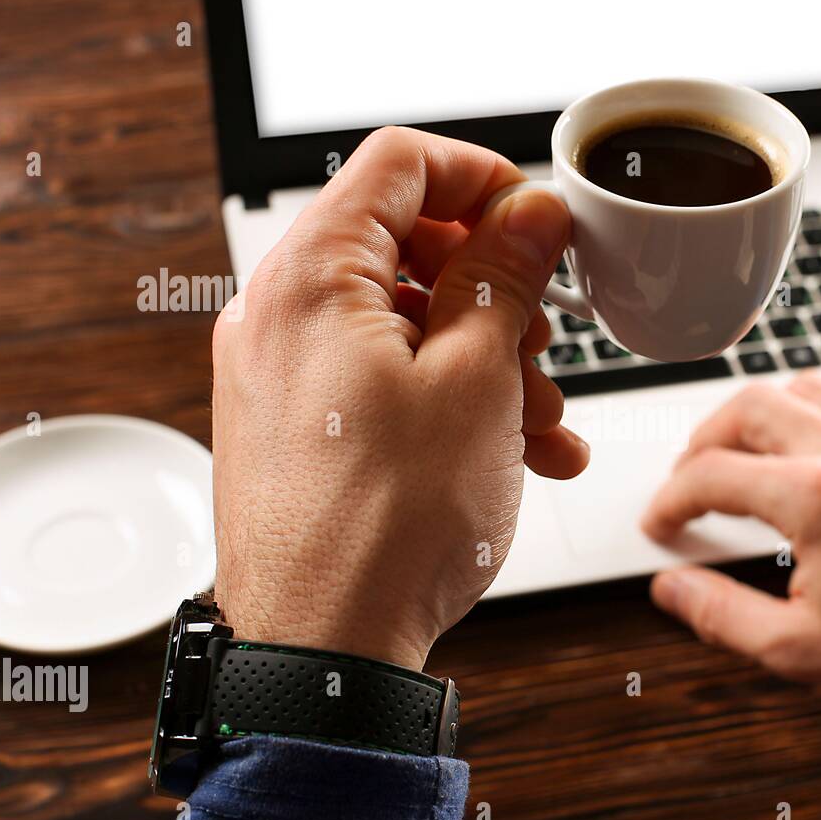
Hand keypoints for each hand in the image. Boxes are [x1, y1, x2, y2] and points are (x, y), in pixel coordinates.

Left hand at [211, 126, 587, 671]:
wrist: (326, 654)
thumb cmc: (389, 527)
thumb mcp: (477, 380)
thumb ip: (503, 277)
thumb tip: (527, 214)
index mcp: (311, 278)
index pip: (400, 164)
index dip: (484, 177)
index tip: (538, 222)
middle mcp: (278, 317)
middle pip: (407, 247)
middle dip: (495, 291)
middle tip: (542, 346)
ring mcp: (281, 376)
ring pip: (405, 324)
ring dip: (487, 359)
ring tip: (539, 422)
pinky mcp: (297, 429)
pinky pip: (383, 383)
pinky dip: (451, 400)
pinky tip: (518, 452)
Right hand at [641, 375, 820, 687]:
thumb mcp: (804, 649)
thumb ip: (724, 615)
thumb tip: (674, 589)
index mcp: (815, 497)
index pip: (710, 475)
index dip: (670, 500)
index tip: (663, 523)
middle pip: (745, 409)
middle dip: (702, 442)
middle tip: (690, 480)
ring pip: (800, 388)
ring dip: (757, 415)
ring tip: (741, 452)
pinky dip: (816, 411)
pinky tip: (811, 443)